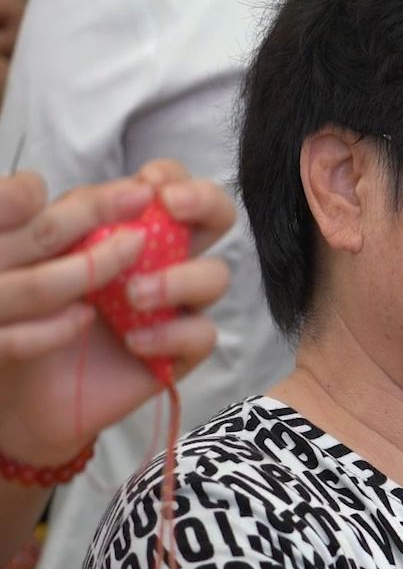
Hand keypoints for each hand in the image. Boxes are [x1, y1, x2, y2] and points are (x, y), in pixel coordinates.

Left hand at [0, 162, 235, 465]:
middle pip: (216, 218)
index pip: (168, 186)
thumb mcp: (25, 263)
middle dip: (205, 204)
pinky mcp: (179, 352)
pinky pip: (202, 335)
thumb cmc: (21, 320)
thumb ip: (48, 222)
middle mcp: (162, 261)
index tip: (149, 185)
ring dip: (179, 278)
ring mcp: (175, 306)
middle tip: (173, 210)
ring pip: (215, 277)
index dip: (171, 177)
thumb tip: (51, 184)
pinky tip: (134, 341)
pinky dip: (172, 333)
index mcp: (128, 229)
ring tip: (133, 296)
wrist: (17, 390)